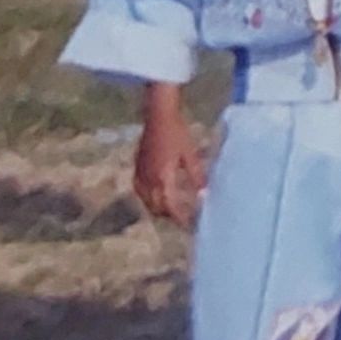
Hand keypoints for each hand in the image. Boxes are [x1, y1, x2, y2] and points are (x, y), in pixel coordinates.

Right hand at [133, 90, 206, 226]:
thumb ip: (197, 176)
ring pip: (147, 201)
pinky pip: (140, 191)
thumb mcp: (190, 154)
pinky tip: (157, 194)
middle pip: (157, 208)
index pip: (170, 207)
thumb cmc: (177, 132)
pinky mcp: (136, 167)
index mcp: (162, 178)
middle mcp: (148, 180)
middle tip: (184, 217)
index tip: (190, 224)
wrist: (158, 114)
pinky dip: (148, 198)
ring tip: (173, 208)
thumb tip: (204, 194)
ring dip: (159, 208)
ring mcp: (140, 174)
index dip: (180, 218)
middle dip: (170, 215)